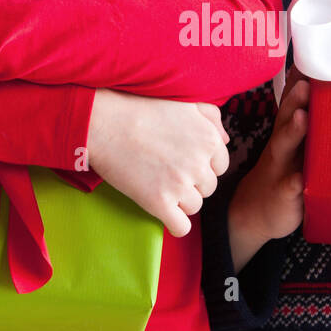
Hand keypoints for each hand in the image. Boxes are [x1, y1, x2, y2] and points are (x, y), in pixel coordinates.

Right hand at [86, 90, 228, 237]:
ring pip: (195, 207)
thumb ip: (211, 117)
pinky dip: (175, 224)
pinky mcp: (160, 203)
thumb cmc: (141, 108)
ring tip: (160, 187)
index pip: (220, 166)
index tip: (182, 162)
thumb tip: (225, 140)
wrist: (104, 122)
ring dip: (181, 202)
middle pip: (208, 188)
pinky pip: (181, 227)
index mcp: (209, 140)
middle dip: (191, 183)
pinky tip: (164, 213)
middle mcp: (199, 164)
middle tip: (167, 173)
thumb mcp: (184, 102)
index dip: (201, 166)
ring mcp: (180, 184)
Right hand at [228, 77, 308, 272]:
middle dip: (295, 101)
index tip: (306, 62)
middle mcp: (281, 148)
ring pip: (285, 148)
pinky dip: (293, 182)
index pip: (290, 104)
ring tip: (303, 117)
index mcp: (285, 134)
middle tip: (305, 84)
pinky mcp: (284, 195)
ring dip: (293, 132)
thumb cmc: (279, 172)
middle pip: (286, 120)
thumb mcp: (287, 144)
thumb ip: (297, 119)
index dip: (297, 84)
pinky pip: (289, 188)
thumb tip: (308, 85)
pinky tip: (298, 178)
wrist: (253, 213)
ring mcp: (280, 169)